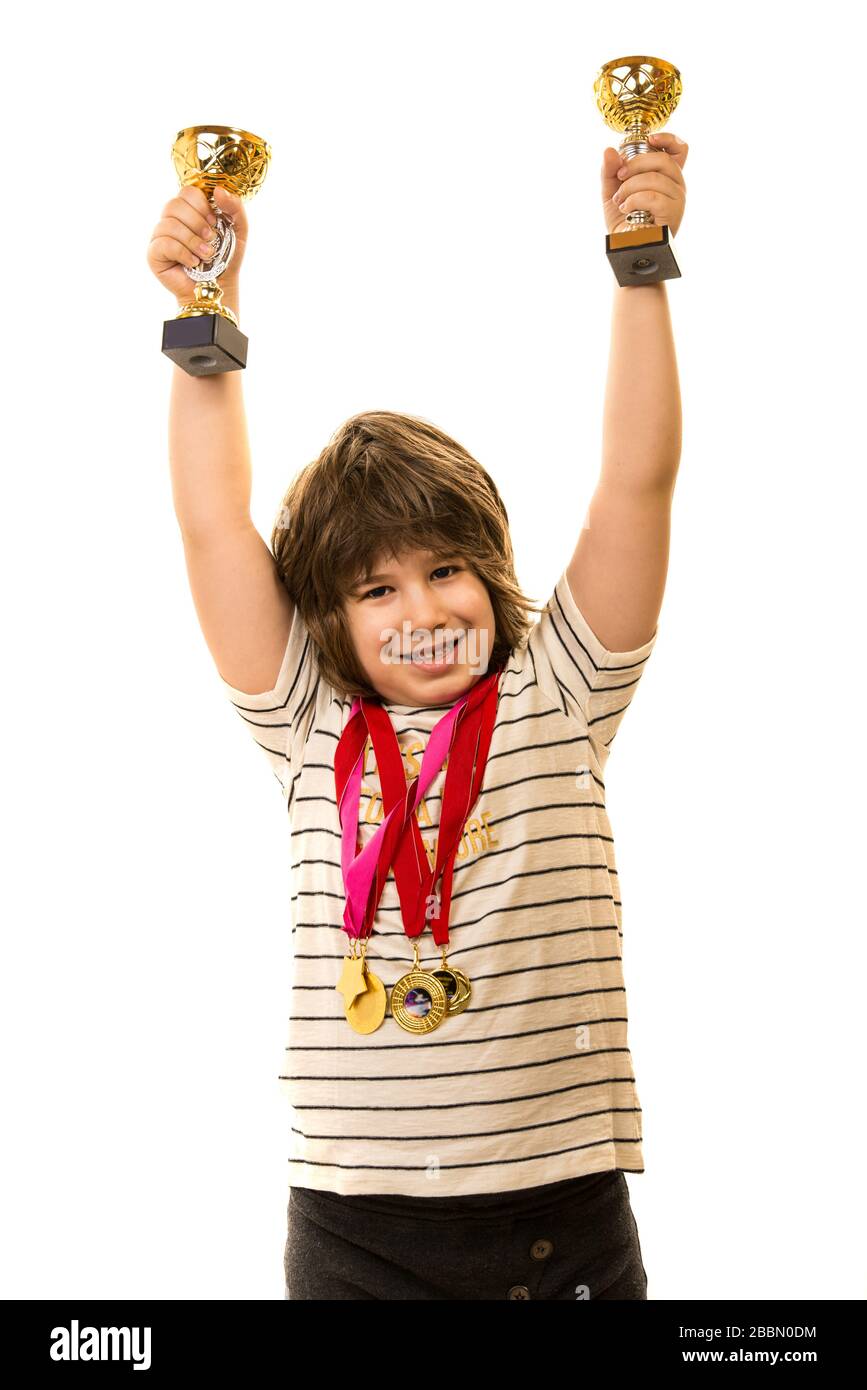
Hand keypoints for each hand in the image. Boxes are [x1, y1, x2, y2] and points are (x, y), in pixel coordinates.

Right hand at [147, 184, 248, 303]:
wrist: (218, 287)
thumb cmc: (226, 258)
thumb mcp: (238, 229)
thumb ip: (234, 207)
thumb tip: (218, 190)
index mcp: (189, 210)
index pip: (187, 192)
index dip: (201, 205)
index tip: (214, 222)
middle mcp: (171, 220)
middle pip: (175, 205)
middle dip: (197, 223)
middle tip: (211, 239)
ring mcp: (160, 236)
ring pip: (169, 224)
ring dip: (192, 241)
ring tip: (206, 255)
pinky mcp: (154, 254)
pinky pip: (164, 243)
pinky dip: (183, 253)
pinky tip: (193, 263)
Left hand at [600, 132, 687, 238]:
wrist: (626, 249)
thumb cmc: (624, 222)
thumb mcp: (612, 191)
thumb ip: (610, 171)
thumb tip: (609, 150)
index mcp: (666, 177)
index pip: (680, 149)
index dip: (668, 139)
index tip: (650, 140)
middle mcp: (677, 186)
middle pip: (663, 159)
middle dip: (636, 164)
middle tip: (620, 177)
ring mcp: (678, 200)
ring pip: (655, 178)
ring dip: (630, 188)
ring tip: (621, 201)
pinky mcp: (673, 214)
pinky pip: (653, 196)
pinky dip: (634, 200)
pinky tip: (627, 209)